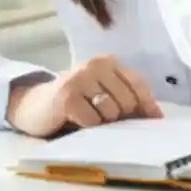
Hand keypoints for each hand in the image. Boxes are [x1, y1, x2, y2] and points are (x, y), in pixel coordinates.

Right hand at [5, 55, 163, 137]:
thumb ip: (126, 98)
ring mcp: (79, 79)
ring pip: (111, 112)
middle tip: (105, 120)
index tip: (154, 121)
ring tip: (88, 118)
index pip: (139, 84)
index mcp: (107, 62)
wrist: (33, 105)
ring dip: (103, 123)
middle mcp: (94, 65)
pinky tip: (76, 121)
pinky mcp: (67, 96)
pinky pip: (93, 121)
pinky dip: (88, 128)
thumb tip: (157, 116)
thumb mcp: (102, 94)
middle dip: (121, 117)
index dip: (148, 105)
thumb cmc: (75, 103)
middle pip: (127, 101)